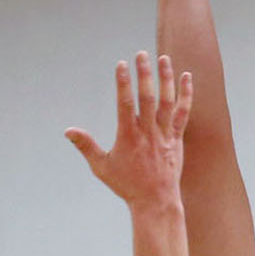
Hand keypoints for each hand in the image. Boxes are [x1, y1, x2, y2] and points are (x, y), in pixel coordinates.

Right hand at [66, 52, 192, 207]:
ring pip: (166, 102)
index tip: (121, 65)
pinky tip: (186, 77)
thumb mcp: (101, 167)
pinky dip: (186, 95)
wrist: (155, 201)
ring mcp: (164, 135)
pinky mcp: (176, 138)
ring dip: (166, 79)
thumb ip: (86, 146)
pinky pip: (182, 113)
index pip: (125, 104)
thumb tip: (68, 131)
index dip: (123, 83)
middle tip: (141, 54)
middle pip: (147, 98)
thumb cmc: (126, 185)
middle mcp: (148, 133)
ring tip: (163, 58)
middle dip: (144, 74)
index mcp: (128, 137)